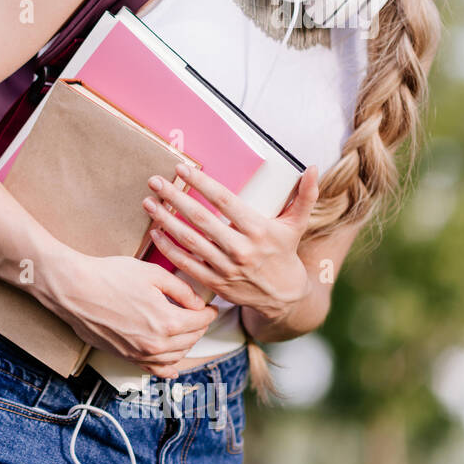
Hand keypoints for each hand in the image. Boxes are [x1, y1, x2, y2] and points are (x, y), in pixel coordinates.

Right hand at [38, 251, 220, 378]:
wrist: (74, 289)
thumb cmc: (108, 276)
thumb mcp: (152, 273)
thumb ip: (181, 290)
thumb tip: (197, 303)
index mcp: (168, 322)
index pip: (201, 321)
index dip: (209, 311)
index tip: (210, 306)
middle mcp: (156, 344)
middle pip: (191, 339)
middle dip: (198, 326)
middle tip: (198, 315)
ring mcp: (139, 353)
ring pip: (176, 356)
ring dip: (186, 344)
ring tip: (185, 331)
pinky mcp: (125, 356)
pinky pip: (154, 370)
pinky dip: (167, 368)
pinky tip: (172, 367)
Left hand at [144, 163, 316, 323]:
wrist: (283, 295)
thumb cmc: (285, 252)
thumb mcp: (297, 224)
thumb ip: (305, 195)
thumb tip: (315, 167)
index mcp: (259, 230)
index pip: (225, 201)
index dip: (202, 183)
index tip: (182, 168)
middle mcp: (241, 248)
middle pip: (201, 219)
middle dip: (175, 198)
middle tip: (155, 182)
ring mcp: (226, 267)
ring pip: (190, 241)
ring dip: (165, 221)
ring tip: (148, 203)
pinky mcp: (214, 282)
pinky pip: (186, 263)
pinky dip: (168, 248)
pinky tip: (155, 232)